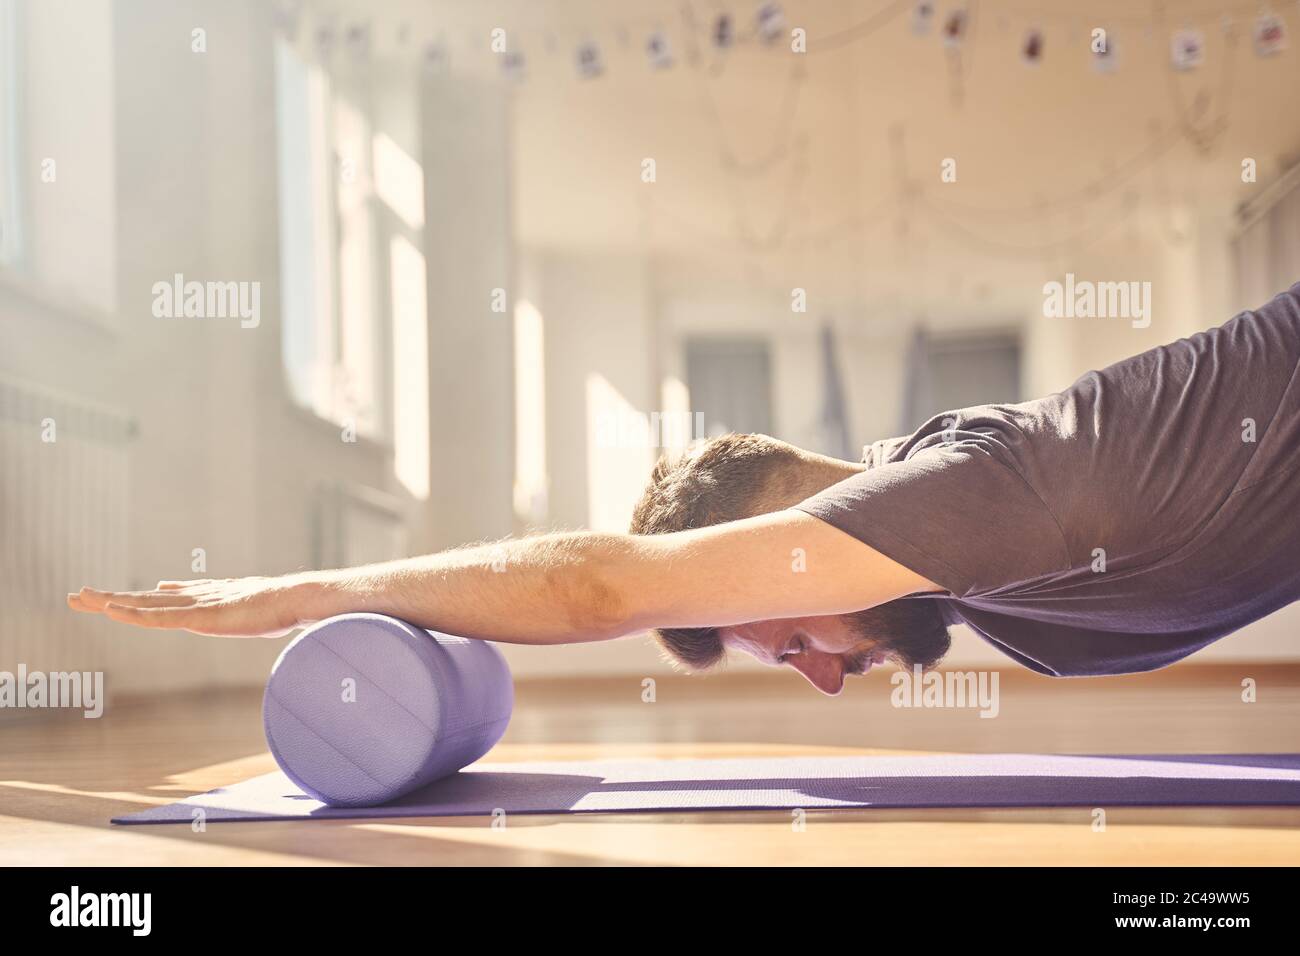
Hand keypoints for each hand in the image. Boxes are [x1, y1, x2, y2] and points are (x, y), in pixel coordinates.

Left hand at [69, 575, 331, 637]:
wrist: (300, 597)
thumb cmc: (287, 608)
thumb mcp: (255, 612)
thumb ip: (238, 613)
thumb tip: (230, 612)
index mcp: (209, 599)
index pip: (164, 600)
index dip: (136, 599)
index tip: (114, 598)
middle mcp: (196, 597)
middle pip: (144, 599)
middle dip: (110, 598)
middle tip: (77, 595)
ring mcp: (197, 605)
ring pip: (143, 604)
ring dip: (109, 601)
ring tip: (79, 598)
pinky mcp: (202, 616)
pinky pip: (158, 617)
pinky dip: (133, 614)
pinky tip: (111, 611)